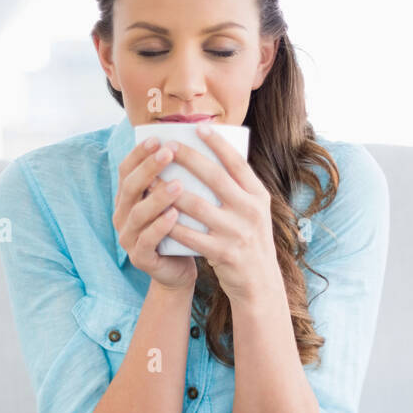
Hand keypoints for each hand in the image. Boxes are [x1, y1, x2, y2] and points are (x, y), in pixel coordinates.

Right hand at [113, 138, 196, 290]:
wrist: (178, 271)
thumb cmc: (180, 231)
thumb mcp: (174, 202)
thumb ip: (173, 178)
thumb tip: (191, 144)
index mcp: (127, 199)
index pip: (126, 170)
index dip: (139, 154)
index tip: (158, 138)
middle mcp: (122, 216)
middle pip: (130, 187)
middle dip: (149, 168)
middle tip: (169, 153)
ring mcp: (128, 238)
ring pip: (139, 214)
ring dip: (159, 197)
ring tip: (179, 184)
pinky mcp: (139, 258)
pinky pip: (147, 240)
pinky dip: (160, 227)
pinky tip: (175, 215)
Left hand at [163, 123, 278, 301]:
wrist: (260, 284)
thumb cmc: (250, 242)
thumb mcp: (255, 212)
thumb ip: (239, 189)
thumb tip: (211, 159)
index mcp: (259, 196)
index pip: (237, 163)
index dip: (218, 143)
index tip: (199, 128)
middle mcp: (250, 211)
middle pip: (214, 177)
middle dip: (188, 158)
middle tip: (167, 146)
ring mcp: (237, 232)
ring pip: (196, 205)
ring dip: (170, 189)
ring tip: (152, 178)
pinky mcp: (223, 253)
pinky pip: (190, 234)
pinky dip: (171, 223)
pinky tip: (155, 213)